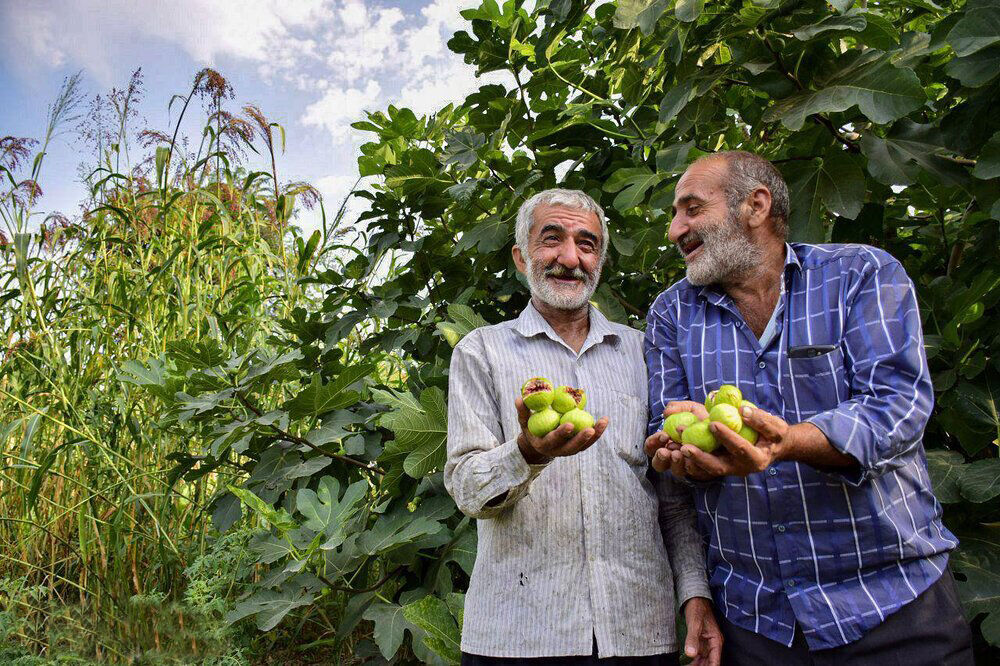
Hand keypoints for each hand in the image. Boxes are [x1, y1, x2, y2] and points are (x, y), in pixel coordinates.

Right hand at [515, 396, 607, 463]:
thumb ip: (523, 411)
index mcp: (544, 444)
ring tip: (603, 421)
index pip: (553, 440)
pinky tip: (603, 421)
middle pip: (572, 447)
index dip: (561, 433)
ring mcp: (569, 451)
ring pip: (584, 446)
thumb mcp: (524, 422)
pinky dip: (597, 433)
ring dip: (595, 435)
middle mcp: (558, 451)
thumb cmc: (531, 429)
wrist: (538, 444)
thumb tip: (519, 398)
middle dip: (581, 439)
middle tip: (590, 429)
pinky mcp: (577, 448)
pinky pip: (589, 442)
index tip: (570, 424)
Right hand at [644, 401, 709, 475]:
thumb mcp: (691, 409)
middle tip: (666, 451)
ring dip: (676, 464)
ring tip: (679, 454)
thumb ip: (678, 408)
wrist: (729, 426)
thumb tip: (666, 413)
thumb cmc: (705, 418)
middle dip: (660, 458)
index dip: (653, 442)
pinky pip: (696, 474)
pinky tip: (694, 460)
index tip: (664, 435)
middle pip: (659, 464)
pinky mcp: (703, 472)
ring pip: (677, 471)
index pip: (652, 446)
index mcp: (667, 442)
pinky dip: (694, 467)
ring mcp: (689, 465)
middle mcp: (675, 456)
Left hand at [676, 405, 790, 478]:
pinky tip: (676, 445)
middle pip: (718, 467)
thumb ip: (761, 420)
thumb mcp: (776, 426)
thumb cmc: (775, 435)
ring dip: (691, 458)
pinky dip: (690, 457)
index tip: (713, 423)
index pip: (741, 449)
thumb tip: (742, 410)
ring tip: (677, 444)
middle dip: (701, 457)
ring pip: (707, 469)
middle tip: (684, 445)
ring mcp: (729, 469)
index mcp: (757, 460)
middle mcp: (741, 469)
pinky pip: (702, 465)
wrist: (773, 446)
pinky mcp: (720, 466)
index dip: (727, 437)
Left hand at [683, 596, 721, 665]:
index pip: (715, 662)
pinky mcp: (700, 641)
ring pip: (704, 660)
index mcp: (716, 641)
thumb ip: (692, 638)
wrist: (694, 598)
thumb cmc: (697, 608)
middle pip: (709, 662)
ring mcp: (706, 643)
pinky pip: (698, 655)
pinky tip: (687, 663)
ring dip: (697, 665)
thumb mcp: (694, 623)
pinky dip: (694, 660)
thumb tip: (690, 654)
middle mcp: (713, 644)